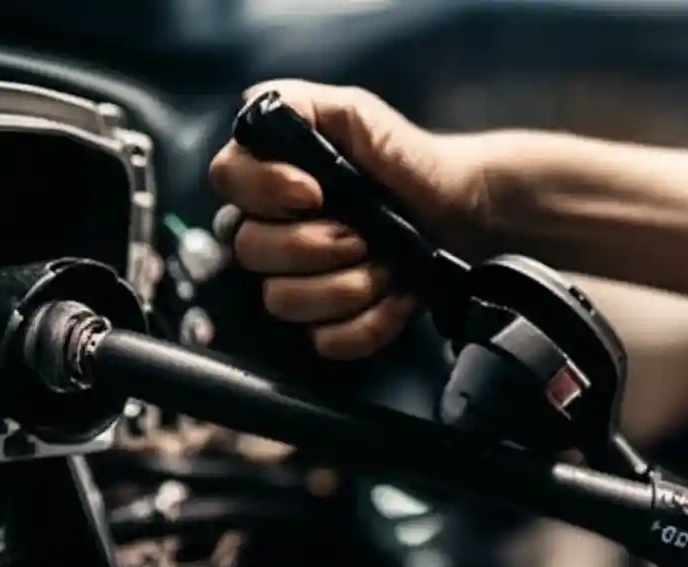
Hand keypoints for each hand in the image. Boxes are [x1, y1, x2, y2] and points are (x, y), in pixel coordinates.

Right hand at [209, 79, 502, 358]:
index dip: (265, 192)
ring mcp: (299, 280)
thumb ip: (302, 104)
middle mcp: (272, 228)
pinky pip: (326, 341)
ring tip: (386, 264)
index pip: (226, 180)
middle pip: (249, 250)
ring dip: (347, 286)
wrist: (462, 208)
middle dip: (317, 245)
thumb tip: (256, 110)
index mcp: (270, 175)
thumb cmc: (408, 160)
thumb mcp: (359, 114)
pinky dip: (369, 323)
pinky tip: (397, 296)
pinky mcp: (331, 322)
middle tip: (363, 233)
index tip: (315, 192)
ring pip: (282, 300)